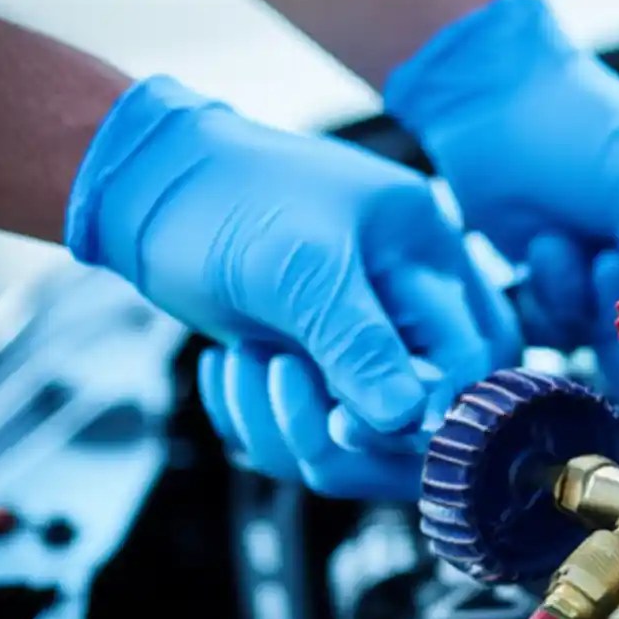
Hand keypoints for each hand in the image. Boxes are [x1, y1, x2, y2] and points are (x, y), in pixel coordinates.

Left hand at [67, 76, 519, 486]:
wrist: (147, 187)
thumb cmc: (226, 202)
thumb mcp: (299, 268)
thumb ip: (361, 344)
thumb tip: (410, 421)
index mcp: (427, 252)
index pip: (471, 354)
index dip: (428, 404)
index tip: (350, 428)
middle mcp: (409, 296)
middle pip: (428, 404)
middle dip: (350, 427)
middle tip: (279, 381)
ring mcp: (364, 333)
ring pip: (367, 431)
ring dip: (293, 422)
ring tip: (241, 359)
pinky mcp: (321, 362)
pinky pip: (317, 428)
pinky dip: (264, 418)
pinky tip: (226, 366)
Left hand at [383, 0, 618, 394]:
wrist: (492, 109)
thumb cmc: (582, 126)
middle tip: (602, 261)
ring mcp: (618, 286)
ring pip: (612, 344)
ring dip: (580, 299)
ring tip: (562, 242)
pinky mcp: (568, 298)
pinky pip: (567, 335)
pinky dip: (550, 299)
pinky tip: (542, 245)